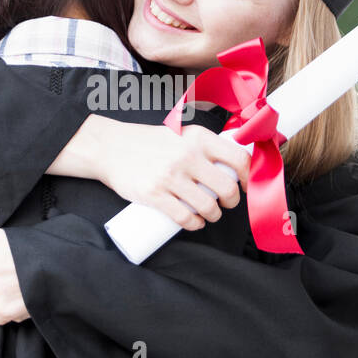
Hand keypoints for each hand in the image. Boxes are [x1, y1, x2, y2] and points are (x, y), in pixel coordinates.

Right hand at [86, 118, 251, 231]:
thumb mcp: (180, 134)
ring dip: (213, 216)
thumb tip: (230, 164)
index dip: (248, 177)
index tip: (244, 186)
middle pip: (226, 188)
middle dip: (231, 202)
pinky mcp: (154, 194)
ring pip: (207, 207)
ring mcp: (170, 176)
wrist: (110, 147)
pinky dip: (194, 224)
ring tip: (209, 215)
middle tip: (225, 204)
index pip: (238, 159)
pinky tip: (195, 223)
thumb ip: (202, 145)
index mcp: (198, 138)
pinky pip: (184, 217)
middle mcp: (187, 155)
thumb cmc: (148, 143)